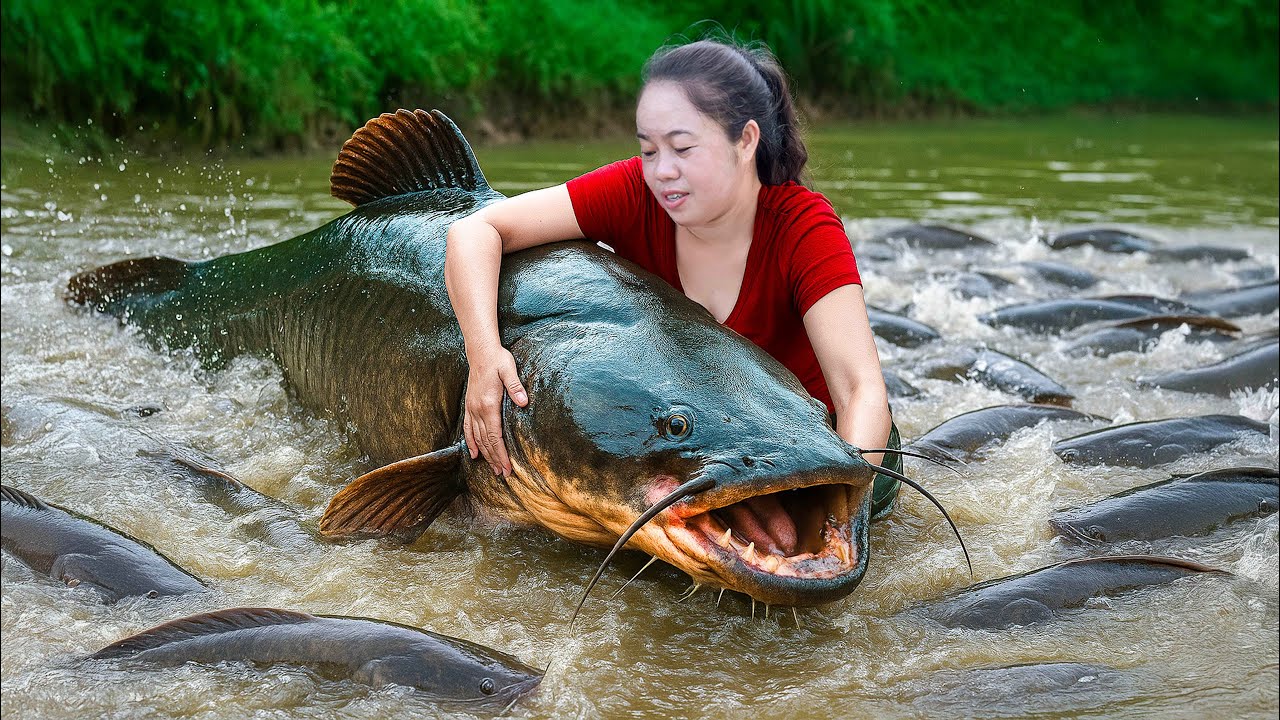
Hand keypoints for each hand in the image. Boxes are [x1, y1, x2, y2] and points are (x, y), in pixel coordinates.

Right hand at [463, 344, 528, 475]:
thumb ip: (516, 386)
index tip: (508, 468)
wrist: (481, 351)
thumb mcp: (509, 369)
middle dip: (495, 459)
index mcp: (489, 404)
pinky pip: (468, 429)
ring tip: (493, 469)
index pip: (495, 436)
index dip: (501, 454)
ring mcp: (472, 408)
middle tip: (504, 475)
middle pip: (486, 441)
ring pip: (477, 438)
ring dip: (486, 455)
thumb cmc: (498, 360)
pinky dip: (471, 443)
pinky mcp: (469, 406)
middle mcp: (478, 410)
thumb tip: (524, 402)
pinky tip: (475, 454)